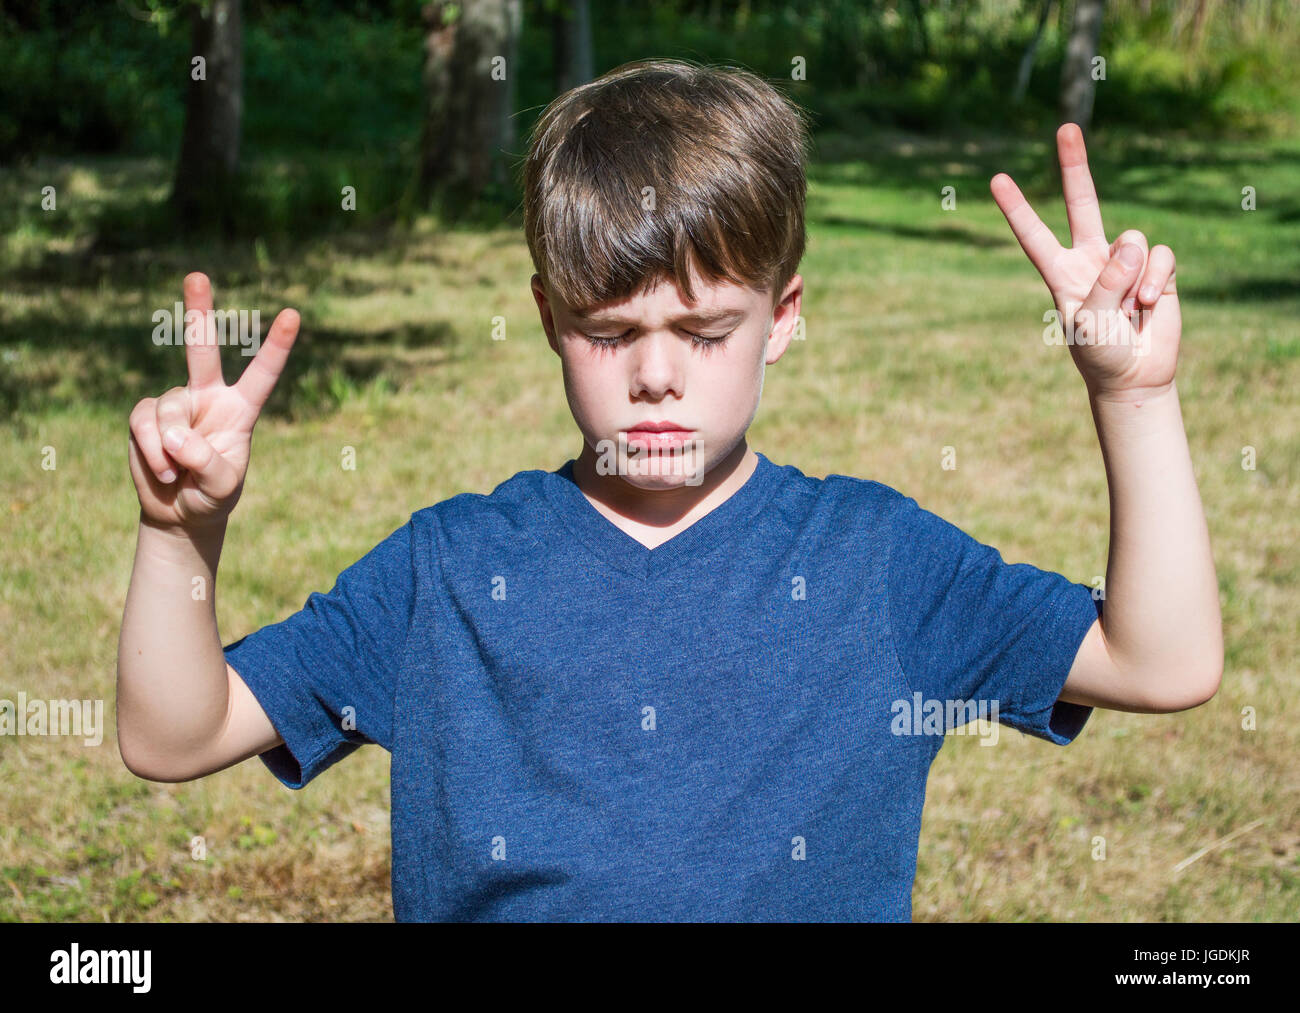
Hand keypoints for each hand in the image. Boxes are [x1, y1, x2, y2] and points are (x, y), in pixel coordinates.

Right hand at [127, 273, 299, 530]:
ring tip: (176, 474)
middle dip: (198, 312)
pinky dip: (151, 451)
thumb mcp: (222, 485)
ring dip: (169, 446)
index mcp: (241, 409)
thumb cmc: (212, 495)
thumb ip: (206, 461)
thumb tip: (175, 435)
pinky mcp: (145, 416)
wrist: (180, 512)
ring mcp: (175, 403)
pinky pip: (143, 424)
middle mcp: (207, 397)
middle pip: (202, 350)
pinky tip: (162, 472)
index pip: (262, 374)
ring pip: (168, 409)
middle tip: (197, 274)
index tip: (293, 315)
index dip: (277, 346)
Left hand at [990, 123, 1179, 399]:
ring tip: (1130, 309)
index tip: (996, 179)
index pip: (1033, 235)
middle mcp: (1090, 259)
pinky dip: (1156, 280)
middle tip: (1065, 127)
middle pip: (1082, 204)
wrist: (1133, 376)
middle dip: (1074, 166)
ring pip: (1132, 240)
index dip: (1017, 207)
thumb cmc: (1100, 354)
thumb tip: (1131, 246)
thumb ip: (1105, 284)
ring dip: (1134, 276)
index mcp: (1060, 273)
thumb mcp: (1090, 324)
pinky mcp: (1156, 268)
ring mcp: (1123, 261)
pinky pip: (1160, 256)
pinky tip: (1149, 305)